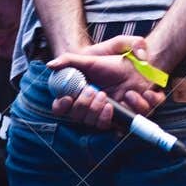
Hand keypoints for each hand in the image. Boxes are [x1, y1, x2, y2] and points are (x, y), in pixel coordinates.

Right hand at [47, 34, 163, 125]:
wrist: (135, 65)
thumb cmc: (110, 65)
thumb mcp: (90, 61)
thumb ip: (69, 61)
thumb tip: (50, 65)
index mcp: (80, 97)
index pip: (61, 108)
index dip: (61, 106)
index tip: (67, 97)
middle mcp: (92, 108)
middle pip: (80, 118)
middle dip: (85, 105)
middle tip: (96, 91)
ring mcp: (108, 115)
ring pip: (99, 125)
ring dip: (101, 112)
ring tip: (108, 96)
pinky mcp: (127, 116)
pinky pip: (125, 123)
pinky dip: (130, 107)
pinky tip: (132, 94)